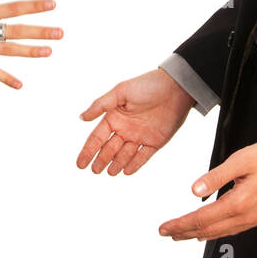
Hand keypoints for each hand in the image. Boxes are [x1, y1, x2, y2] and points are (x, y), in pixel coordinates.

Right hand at [0, 0, 62, 88]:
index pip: (14, 8)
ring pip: (10, 51)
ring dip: (31, 52)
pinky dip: (7, 79)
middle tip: (60, 32)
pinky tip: (20, 85)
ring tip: (49, 51)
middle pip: (18, 31)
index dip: (34, 6)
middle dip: (41, 32)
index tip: (53, 4)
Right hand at [77, 68, 194, 175]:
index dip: (88, 151)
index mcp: (114, 117)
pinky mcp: (155, 142)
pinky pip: (143, 156)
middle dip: (101, 160)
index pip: (97, 137)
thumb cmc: (147, 85)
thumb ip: (101, 105)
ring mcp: (140, 136)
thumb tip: (81, 117)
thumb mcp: (120, 92)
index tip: (80, 164)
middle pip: (109, 149)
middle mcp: (125, 128)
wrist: (176, 87)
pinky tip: (126, 171)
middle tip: (95, 171)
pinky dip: (135, 164)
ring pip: (125, 154)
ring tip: (110, 172)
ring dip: (117, 163)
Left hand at [157, 139, 256, 240]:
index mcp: (240, 202)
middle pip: (208, 230)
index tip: (165, 227)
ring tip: (181, 235)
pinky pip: (232, 230)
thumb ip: (215, 177)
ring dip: (198, 234)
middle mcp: (247, 215)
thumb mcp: (240, 160)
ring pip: (220, 232)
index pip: (202, 218)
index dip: (181, 224)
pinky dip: (215, 232)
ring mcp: (254, 218)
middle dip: (184, 232)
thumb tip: (195, 191)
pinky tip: (208, 231)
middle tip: (166, 233)